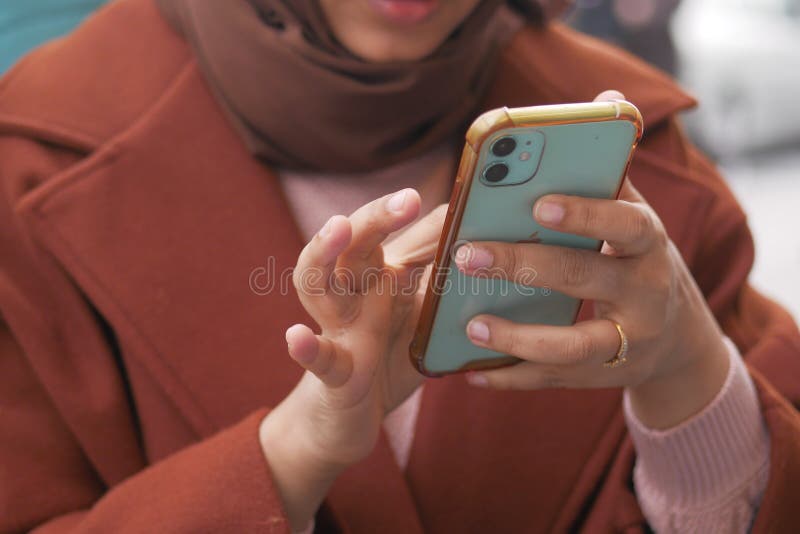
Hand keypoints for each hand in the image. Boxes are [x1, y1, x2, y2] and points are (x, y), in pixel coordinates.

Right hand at [260, 190, 444, 529]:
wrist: (350, 419)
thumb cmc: (387, 355)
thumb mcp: (417, 310)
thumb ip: (434, 269)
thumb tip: (465, 219)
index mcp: (373, 276)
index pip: (382, 233)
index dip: (403, 210)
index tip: (441, 190)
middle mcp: (351, 295)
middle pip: (351, 246)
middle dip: (374, 218)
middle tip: (408, 197)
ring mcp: (339, 331)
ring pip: (317, 286)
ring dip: (324, 254)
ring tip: (337, 228)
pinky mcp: (335, 375)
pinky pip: (319, 358)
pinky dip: (306, 348)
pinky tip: (295, 336)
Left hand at [452, 92, 729, 431]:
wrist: (678, 335)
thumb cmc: (636, 258)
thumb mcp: (631, 215)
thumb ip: (609, 168)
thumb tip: (605, 98)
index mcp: (646, 240)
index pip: (624, 223)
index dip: (585, 214)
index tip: (538, 202)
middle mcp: (644, 290)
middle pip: (584, 278)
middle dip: (524, 265)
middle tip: (467, 254)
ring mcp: (629, 339)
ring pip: (573, 344)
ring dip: (518, 336)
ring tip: (470, 325)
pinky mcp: (607, 375)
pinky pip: (557, 380)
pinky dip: (514, 377)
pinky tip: (473, 372)